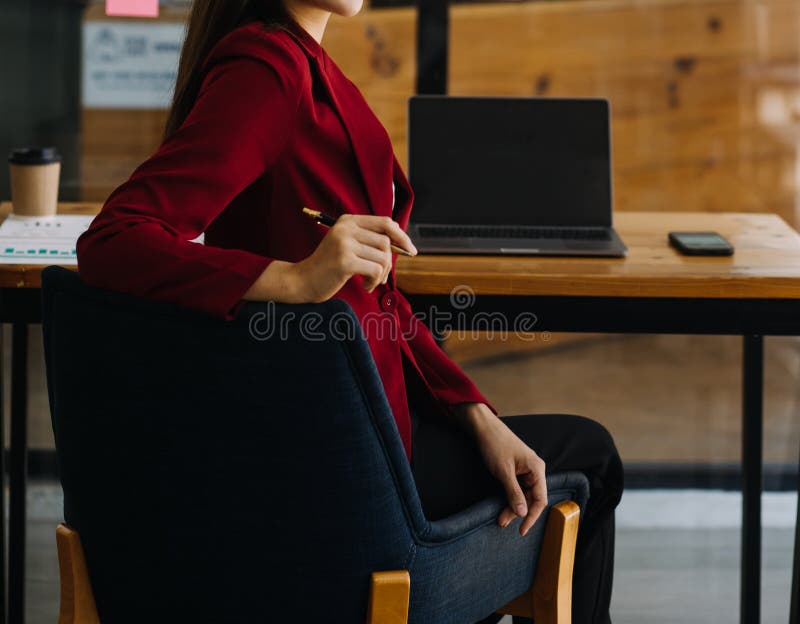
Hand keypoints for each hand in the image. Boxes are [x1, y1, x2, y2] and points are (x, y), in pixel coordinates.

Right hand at [243, 215, 416, 303]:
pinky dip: (375, 282)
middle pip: (386, 242)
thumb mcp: (347, 246)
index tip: (410, 250)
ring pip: (383, 257)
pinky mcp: (345, 261)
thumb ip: (368, 241)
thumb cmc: (328, 267)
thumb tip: (402, 242)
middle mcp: (346, 228)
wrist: (302, 281)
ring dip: (382, 274)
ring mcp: (344, 244)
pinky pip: (376, 270)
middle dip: (389, 262)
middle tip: (380, 276)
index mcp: (348, 221)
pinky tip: (366, 286)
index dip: (401, 236)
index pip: (385, 222)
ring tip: (371, 282)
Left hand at [454, 403, 547, 535]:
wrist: (483, 428)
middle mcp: (535, 470)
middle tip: (502, 522)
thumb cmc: (495, 445)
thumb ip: (514, 493)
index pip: (540, 499)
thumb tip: (522, 514)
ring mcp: (526, 470)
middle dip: (518, 512)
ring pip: (524, 495)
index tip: (522, 530)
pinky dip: (511, 497)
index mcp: (537, 469)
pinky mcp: (517, 470)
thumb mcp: (503, 472)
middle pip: (532, 499)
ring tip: (500, 518)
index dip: (532, 516)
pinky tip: (503, 506)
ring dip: (513, 506)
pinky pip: (518, 488)